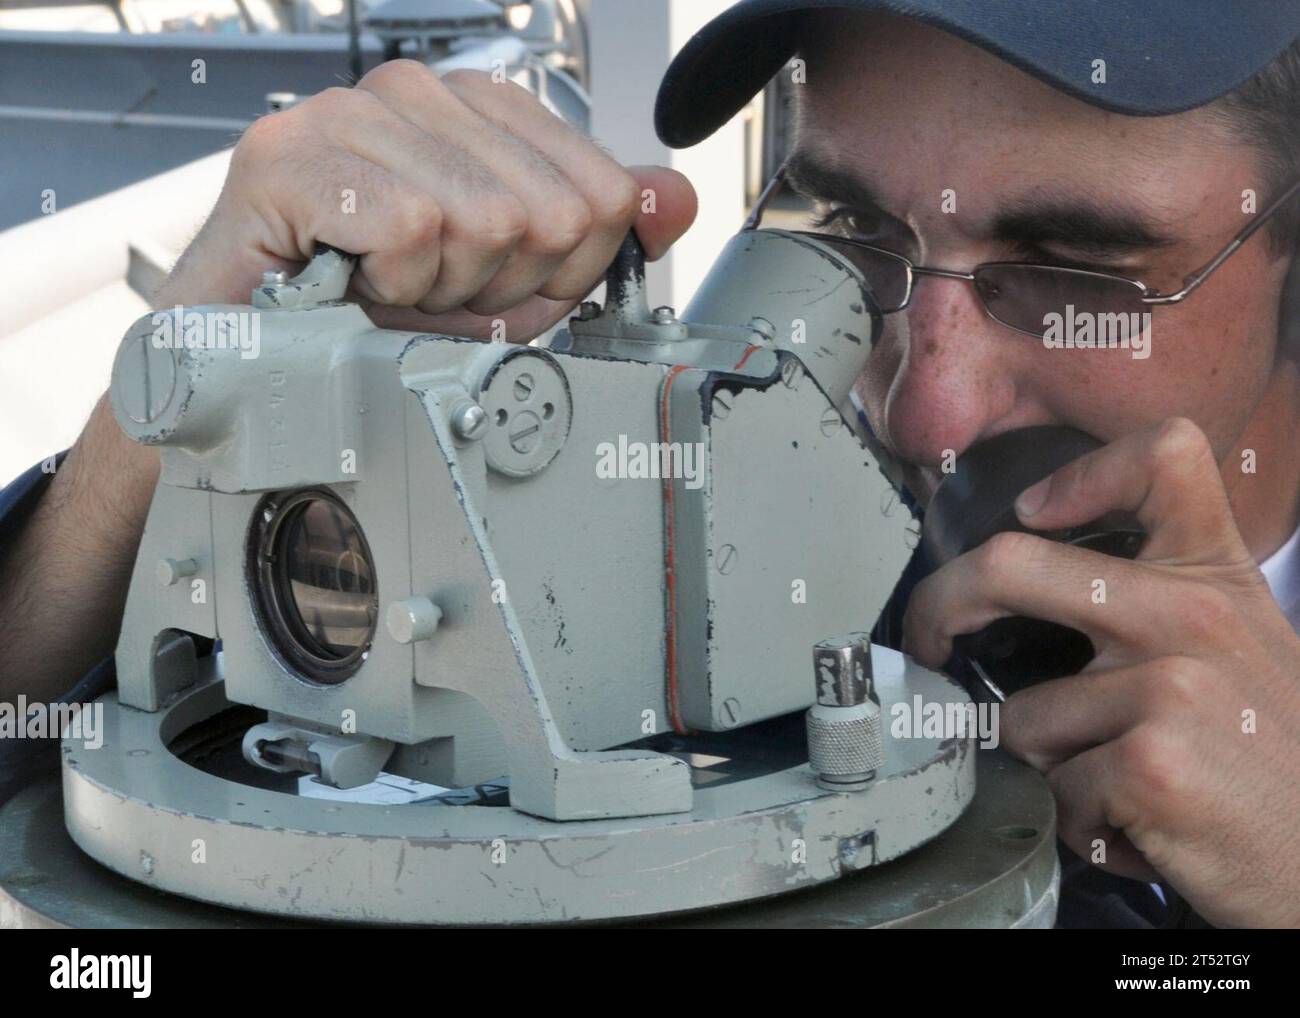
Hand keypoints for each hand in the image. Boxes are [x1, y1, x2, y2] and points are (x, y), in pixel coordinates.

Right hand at [156, 60, 696, 341]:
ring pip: (484, 219)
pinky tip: (354, 281)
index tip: (502, 286)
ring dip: (442, 290)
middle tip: (436, 295)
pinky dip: (392, 285)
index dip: (565, 270)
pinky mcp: (291, 156)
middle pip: (551, 212)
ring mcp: (349, 115)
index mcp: (475, 113)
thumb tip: (675, 198)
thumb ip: (595, 234)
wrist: (251, 350)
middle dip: (503, 287)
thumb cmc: (367, 311)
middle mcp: (416, 95)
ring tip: (390, 290)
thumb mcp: (508, 280)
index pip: (601, 190)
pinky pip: (412, 229)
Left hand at [902, 417, 1299, 926]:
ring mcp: (1169, 684)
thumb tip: (1016, 594)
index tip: (1031, 512)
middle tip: (929, 640)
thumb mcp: (1239, 647)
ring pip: (1020, 716)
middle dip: (938, 605)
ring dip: (1049, 764)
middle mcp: (1191, 615)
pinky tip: (1139, 824)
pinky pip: (1052, 788)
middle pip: (1009, 563)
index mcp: (1213, 575)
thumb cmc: (1273, 759)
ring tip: (1118, 781)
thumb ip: (1154, 605)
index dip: (1079, 472)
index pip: (1162, 457)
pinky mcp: (1148, 759)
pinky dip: (1080, 820)